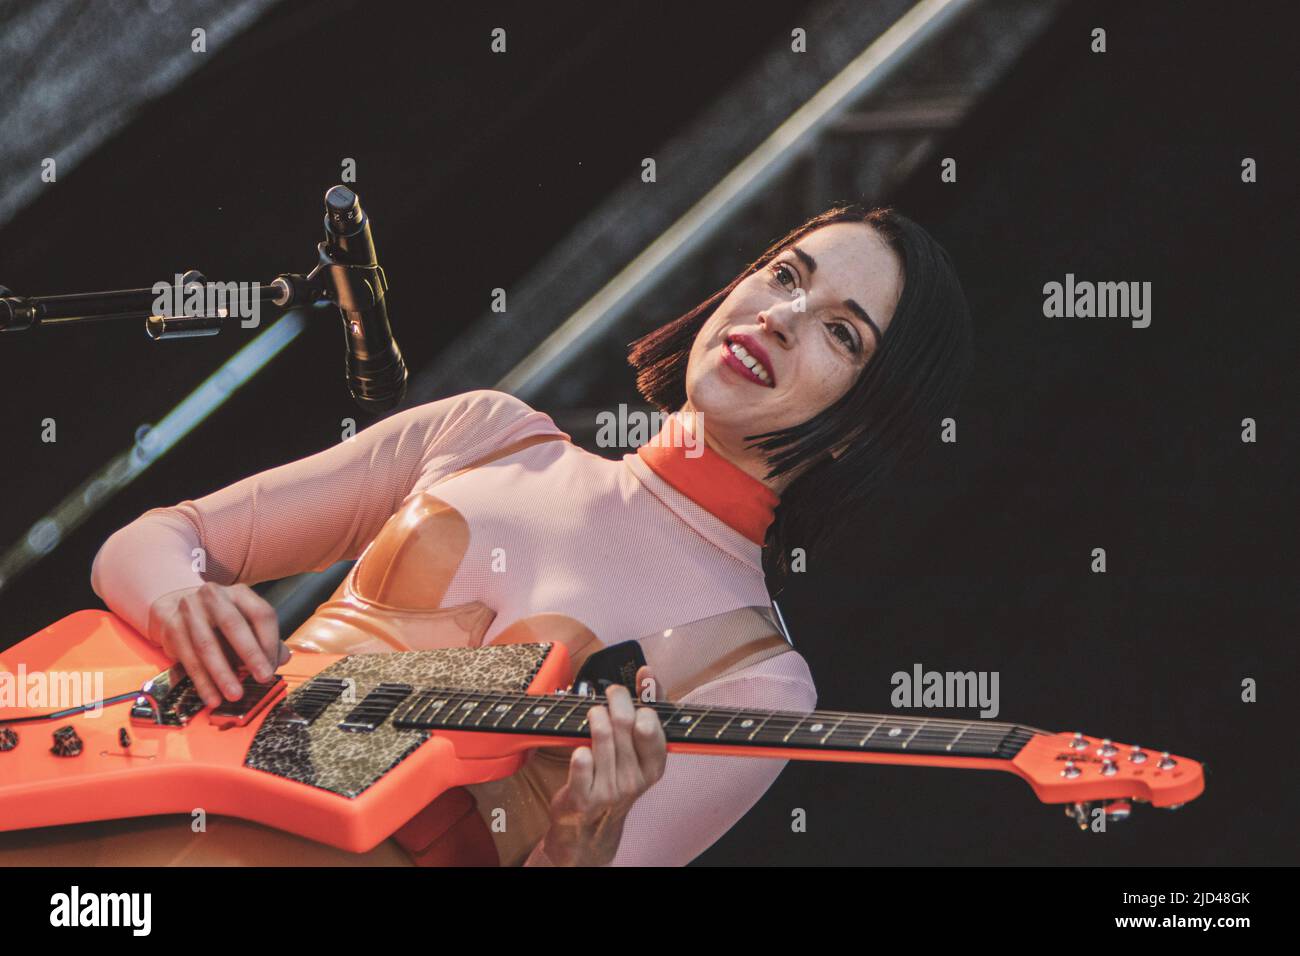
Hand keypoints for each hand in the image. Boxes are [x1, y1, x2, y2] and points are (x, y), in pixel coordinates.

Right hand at [147, 582, 289, 706]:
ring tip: (235, 695)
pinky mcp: (171, 626)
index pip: (261, 614)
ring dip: (222, 673)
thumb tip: (285, 658)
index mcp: (240, 593)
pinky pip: (188, 658)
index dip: (269, 642)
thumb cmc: (219, 620)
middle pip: (233, 624)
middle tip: (263, 678)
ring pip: (206, 644)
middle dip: (250, 654)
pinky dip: (202, 681)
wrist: (175, 607)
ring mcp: (190, 609)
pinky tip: (212, 697)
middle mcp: (214, 596)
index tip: (273, 667)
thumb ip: (266, 639)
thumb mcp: (245, 622)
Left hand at [541, 665, 667, 865]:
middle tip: (610, 694)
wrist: (590, 824)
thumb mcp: (637, 750)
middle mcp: (635, 779)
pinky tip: (581, 749)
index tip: (640, 680)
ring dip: (595, 715)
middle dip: (616, 698)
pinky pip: (582, 766)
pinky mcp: (584, 798)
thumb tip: (648, 675)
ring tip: (593, 712)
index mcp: (654, 766)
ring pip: (603, 736)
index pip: (653, 725)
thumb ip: (647, 711)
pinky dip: (580, 754)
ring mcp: (610, 790)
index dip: (646, 699)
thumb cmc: (615, 776)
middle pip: (626, 723)